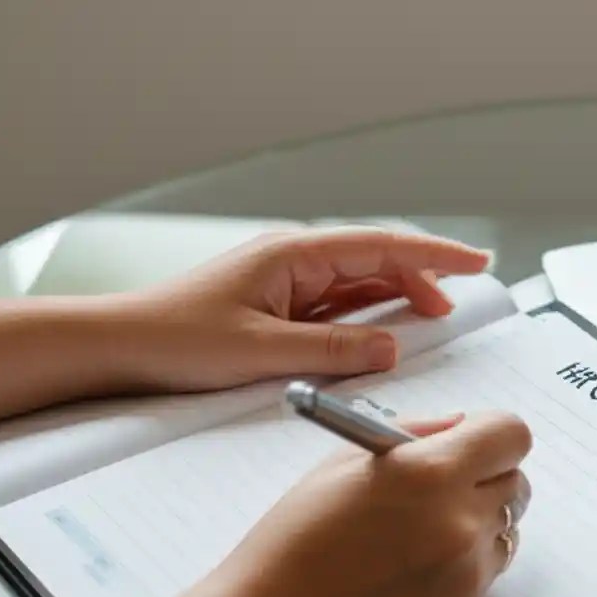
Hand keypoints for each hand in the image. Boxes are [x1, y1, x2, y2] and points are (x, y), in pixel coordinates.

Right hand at [58, 411, 532, 596]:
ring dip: (479, 519)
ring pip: (507, 526)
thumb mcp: (345, 461)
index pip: (511, 434)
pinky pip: (489, 567)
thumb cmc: (294, 542)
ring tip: (421, 528)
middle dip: (487, 474)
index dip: (491, 433)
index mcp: (429, 473)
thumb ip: (415, 433)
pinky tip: (415, 563)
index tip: (474, 438)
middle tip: (444, 482)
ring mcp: (466, 570)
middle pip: (517, 479)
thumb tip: (459, 425)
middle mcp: (458, 521)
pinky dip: (466, 560)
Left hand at [114, 227, 490, 392]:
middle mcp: (295, 261)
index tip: (476, 260)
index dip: (435, 253)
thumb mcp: (261, 351)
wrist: (119, 347)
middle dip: (423, 277)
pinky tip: (386, 331)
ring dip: (398, 296)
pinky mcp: (281, 307)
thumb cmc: (174, 339)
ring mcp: (289, 283)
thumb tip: (391, 346)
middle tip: (458, 304)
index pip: (382, 245)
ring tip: (432, 317)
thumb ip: (333, 350)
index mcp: (294, 253)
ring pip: (361, 283)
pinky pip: (340, 306)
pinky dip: (370, 316)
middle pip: (378, 260)